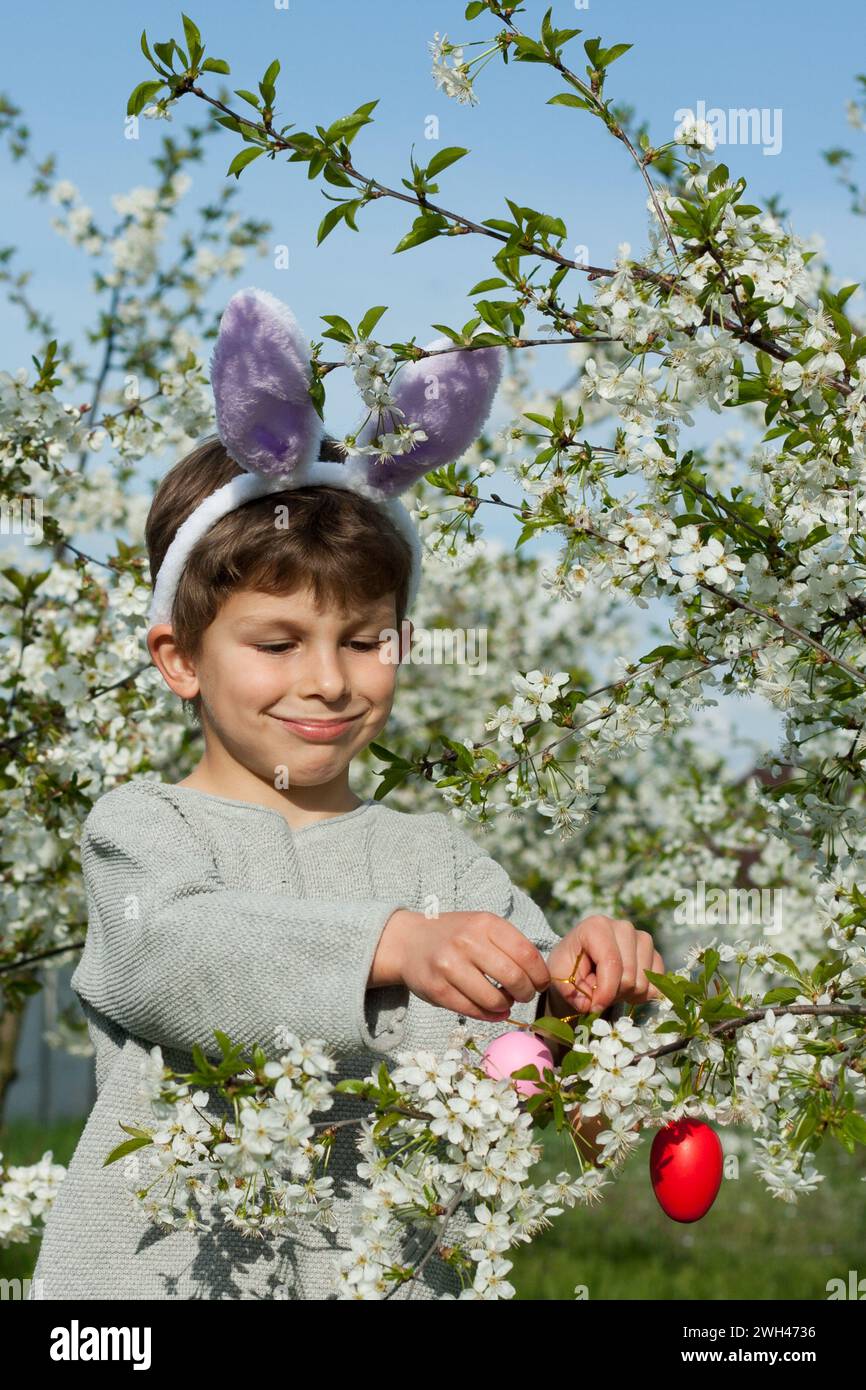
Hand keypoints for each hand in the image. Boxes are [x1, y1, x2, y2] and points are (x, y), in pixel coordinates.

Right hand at [377, 908, 550, 1023]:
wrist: (408, 942)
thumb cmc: (454, 936)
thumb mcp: (481, 927)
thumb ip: (509, 945)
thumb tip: (540, 977)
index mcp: (484, 923)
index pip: (526, 953)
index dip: (540, 975)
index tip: (540, 983)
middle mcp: (467, 941)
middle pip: (513, 977)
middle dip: (526, 993)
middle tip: (524, 995)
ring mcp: (449, 966)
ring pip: (494, 999)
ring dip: (506, 1006)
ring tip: (505, 1002)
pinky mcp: (438, 989)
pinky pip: (473, 1011)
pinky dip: (489, 1015)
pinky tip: (492, 1010)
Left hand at [546, 914, 664, 1014]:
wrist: (580, 962)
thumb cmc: (569, 966)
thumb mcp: (559, 976)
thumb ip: (571, 991)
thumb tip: (590, 1005)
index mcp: (597, 926)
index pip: (611, 963)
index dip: (605, 991)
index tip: (594, 1006)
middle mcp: (624, 927)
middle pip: (629, 975)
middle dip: (613, 993)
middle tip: (598, 993)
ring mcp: (642, 939)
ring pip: (644, 982)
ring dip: (626, 994)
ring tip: (609, 988)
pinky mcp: (654, 953)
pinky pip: (655, 984)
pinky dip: (641, 994)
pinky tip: (624, 988)